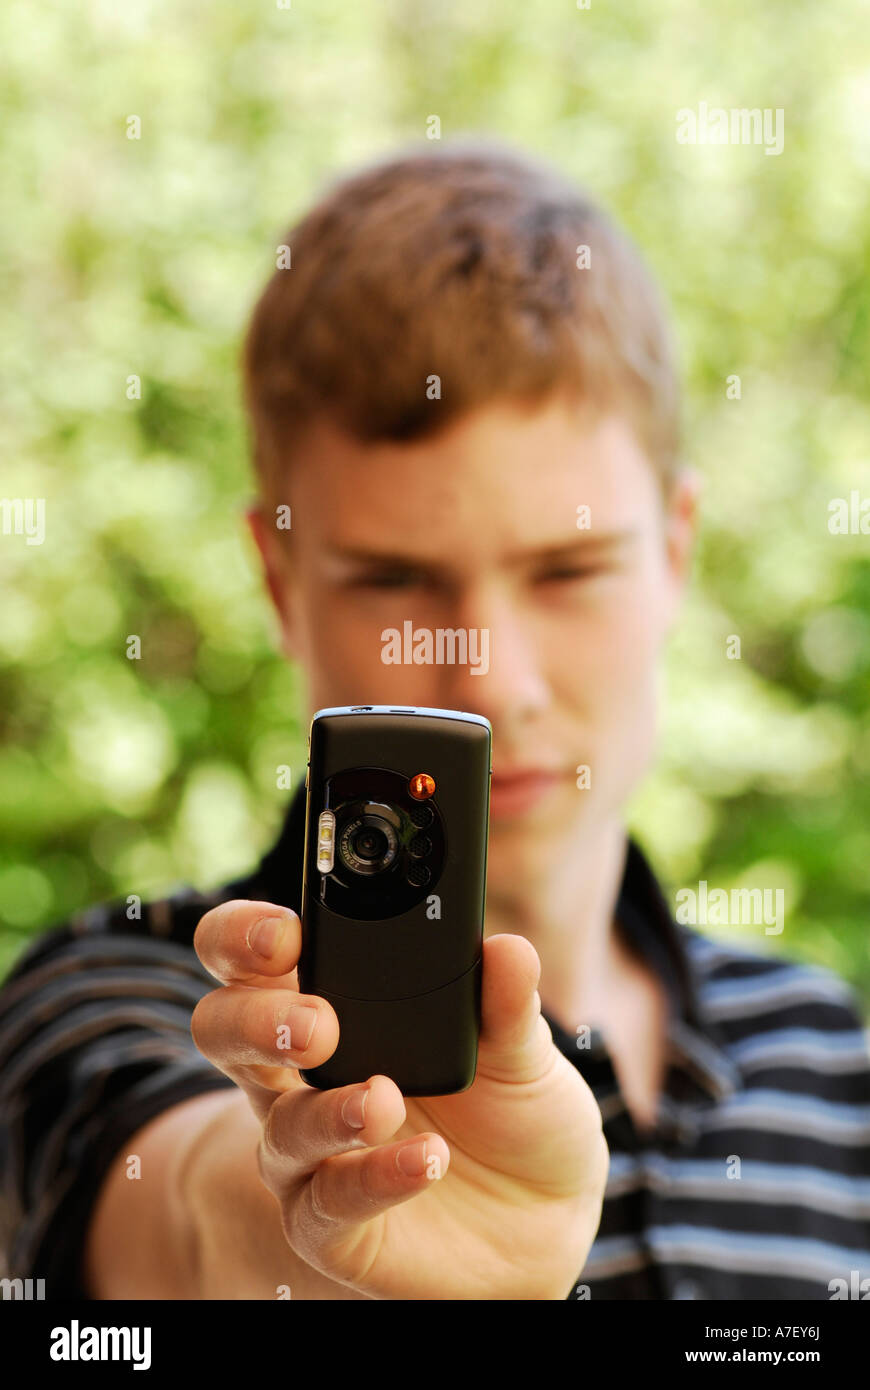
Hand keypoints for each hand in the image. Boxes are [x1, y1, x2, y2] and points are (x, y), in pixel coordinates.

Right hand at [190, 899, 608, 1298]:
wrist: (547, 1214)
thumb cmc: (514, 1112)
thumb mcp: (523, 1050)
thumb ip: (507, 1003)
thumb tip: (508, 949)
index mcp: (331, 1004)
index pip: (252, 956)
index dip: (246, 936)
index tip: (286, 934)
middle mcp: (300, 1074)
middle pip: (223, 1030)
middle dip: (254, 1021)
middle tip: (317, 1025)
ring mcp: (309, 1152)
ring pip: (278, 1126)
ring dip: (326, 1112)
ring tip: (383, 1101)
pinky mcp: (330, 1226)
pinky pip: (328, 1203)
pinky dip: (373, 1178)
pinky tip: (426, 1160)